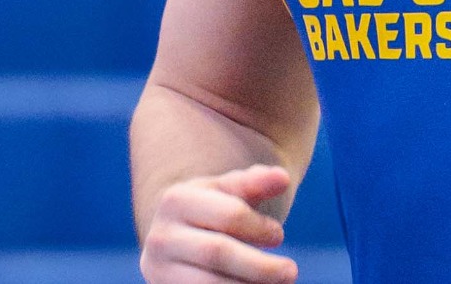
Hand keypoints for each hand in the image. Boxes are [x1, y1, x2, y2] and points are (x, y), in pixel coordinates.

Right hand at [140, 164, 298, 282]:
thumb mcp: (228, 193)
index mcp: (176, 199)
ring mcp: (159, 269)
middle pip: (217, 252)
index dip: (259, 227)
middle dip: (260, 265)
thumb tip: (282, 178)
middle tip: (291, 272)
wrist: (172, 244)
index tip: (279, 235)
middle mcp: (160, 235)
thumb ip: (255, 182)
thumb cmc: (211, 212)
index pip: (229, 214)